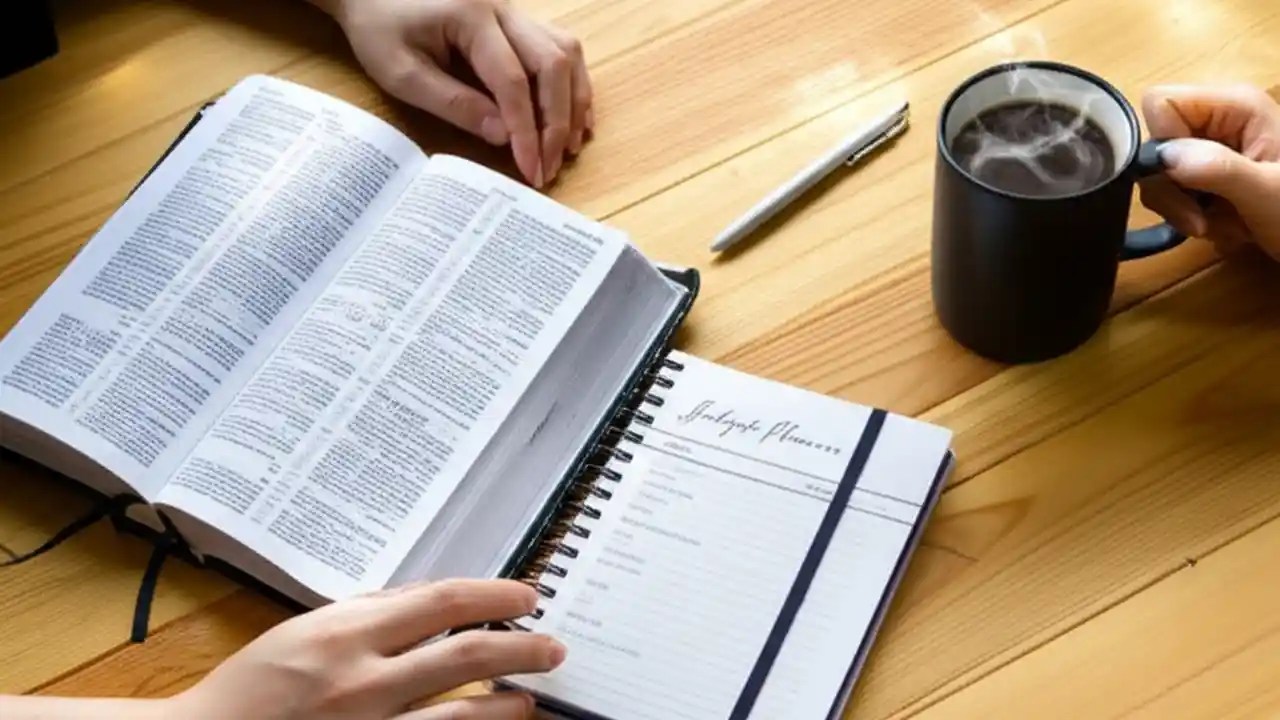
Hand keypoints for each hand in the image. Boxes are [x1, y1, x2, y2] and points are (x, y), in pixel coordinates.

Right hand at [170, 579, 560, 719]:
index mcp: (346, 633)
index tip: (528, 596)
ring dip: (507, 706)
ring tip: (528, 701)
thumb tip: (433, 598)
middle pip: (466, 654)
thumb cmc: (252, 686)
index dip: (495, 594)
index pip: (442, 602)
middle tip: (554, 647)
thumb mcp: (305, 629)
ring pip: (462, 716)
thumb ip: (369, 610)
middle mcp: (362, 681)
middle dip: (521, 648)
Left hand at [315, 0, 593, 188]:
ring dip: (574, 102)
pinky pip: (560, 50)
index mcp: (472, 17)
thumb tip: (503, 137)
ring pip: (565, 53)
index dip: (527, 130)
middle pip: (552, 64)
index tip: (532, 170)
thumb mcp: (403, 74)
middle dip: (557, 122)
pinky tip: (573, 116)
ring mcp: (515, 12)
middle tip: (550, 166)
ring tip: (570, 146)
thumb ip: (454, 104)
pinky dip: (572, 85)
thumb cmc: (380, 30)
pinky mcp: (518, 22)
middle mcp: (504, 9)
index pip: (513, 81)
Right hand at [1138, 83, 1279, 259]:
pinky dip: (1191, 217)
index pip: (1160, 102)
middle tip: (1200, 221)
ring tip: (1217, 227)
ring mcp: (1213, 149)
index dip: (1161, 142)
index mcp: (1234, 107)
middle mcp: (1218, 121)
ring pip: (1159, 174)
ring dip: (1182, 209)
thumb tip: (1162, 157)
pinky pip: (1175, 193)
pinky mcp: (1210, 175)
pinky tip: (1224, 227)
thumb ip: (1217, 169)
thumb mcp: (1267, 193)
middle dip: (1170, 189)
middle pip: (1154, 143)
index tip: (1184, 179)